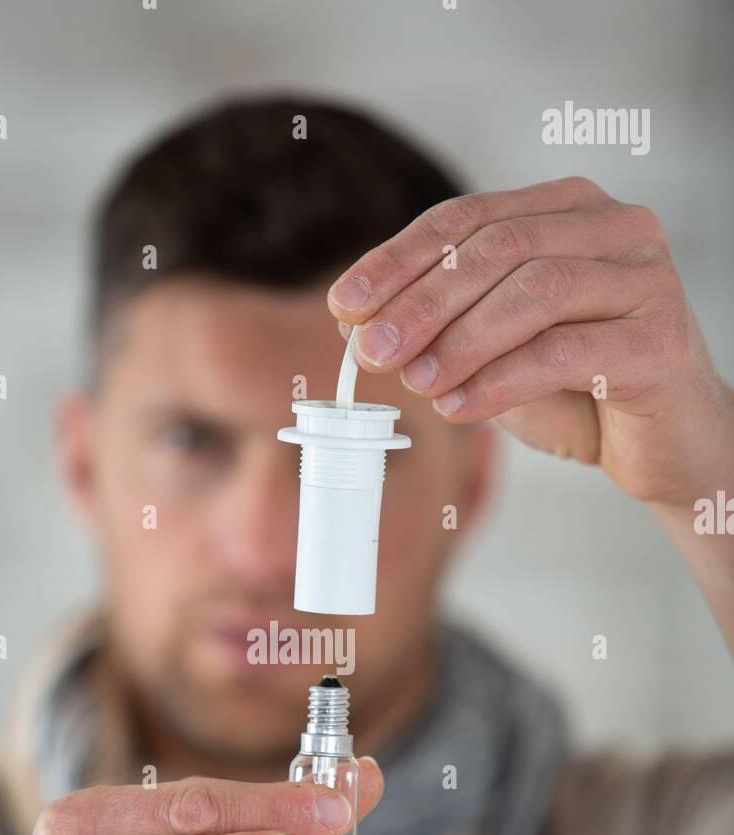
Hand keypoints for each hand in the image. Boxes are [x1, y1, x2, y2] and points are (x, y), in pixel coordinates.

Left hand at [328, 176, 733, 507]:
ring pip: (533, 291)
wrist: (667, 446)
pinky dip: (500, 382)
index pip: (468, 218)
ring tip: (416, 384)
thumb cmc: (582, 391)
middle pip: (497, 248)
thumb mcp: (494, 351)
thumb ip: (438, 327)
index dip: (398, 258)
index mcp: (569, 209)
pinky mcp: (659, 339)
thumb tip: (352, 320)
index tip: (345, 304)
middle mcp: (615, 227)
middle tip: (369, 351)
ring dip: (460, 340)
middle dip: (421, 302)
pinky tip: (459, 410)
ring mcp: (646, 278)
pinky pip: (563, 351)